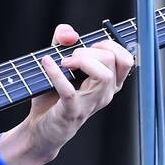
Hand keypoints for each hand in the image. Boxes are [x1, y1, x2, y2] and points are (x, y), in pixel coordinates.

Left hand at [11, 23, 134, 164]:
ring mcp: (90, 104)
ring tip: (64, 62)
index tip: (88, 46)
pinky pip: (69, 91)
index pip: (126, 59)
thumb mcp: (59, 64)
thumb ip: (63, 41)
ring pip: (104, 76)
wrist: (39, 130)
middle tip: (71, 57)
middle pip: (113, 62)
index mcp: (108, 84)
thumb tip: (69, 33)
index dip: (109, 45)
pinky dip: (56, 73)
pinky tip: (46, 63)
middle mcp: (104, 94)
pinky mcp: (71, 112)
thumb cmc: (52, 97)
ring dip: (83, 60)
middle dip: (91, 50)